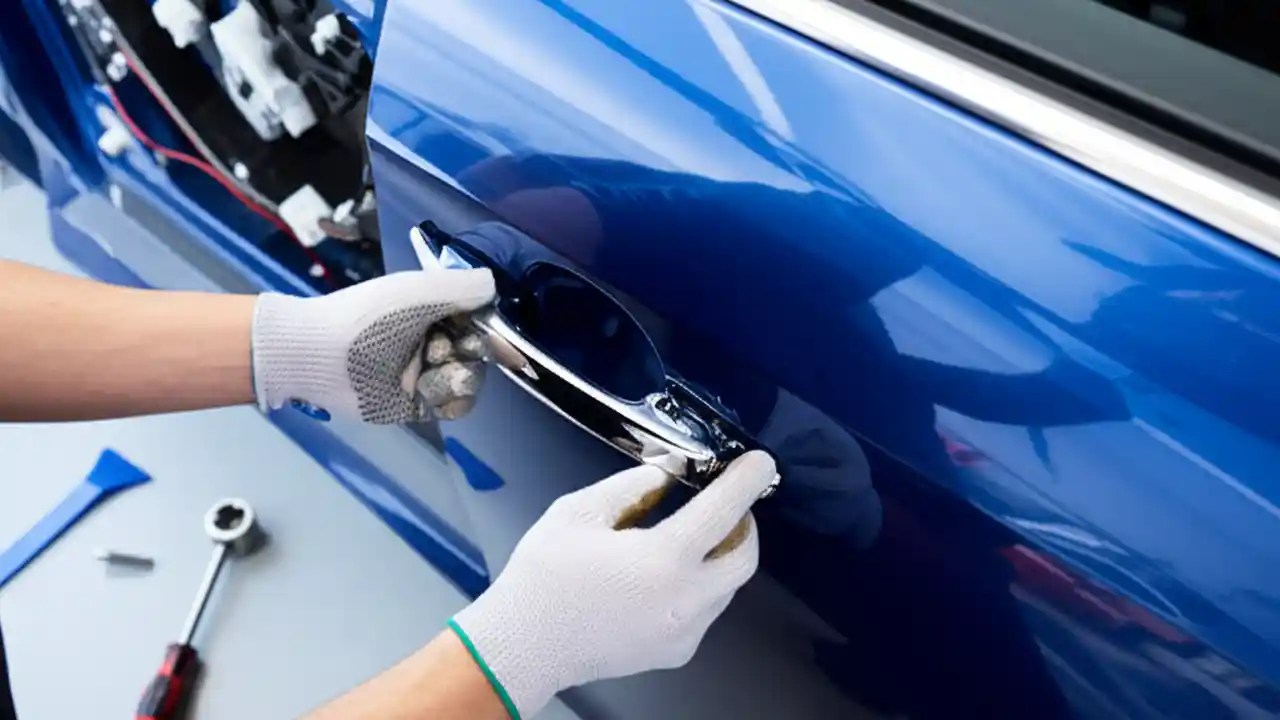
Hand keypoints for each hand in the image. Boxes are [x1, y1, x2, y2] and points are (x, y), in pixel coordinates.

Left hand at [251, 269, 494, 422]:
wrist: (320, 356)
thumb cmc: (369, 317)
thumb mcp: (418, 291)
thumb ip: (461, 285)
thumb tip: (493, 284)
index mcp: (430, 312)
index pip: (475, 321)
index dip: (490, 330)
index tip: (499, 337)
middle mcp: (429, 342)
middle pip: (476, 353)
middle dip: (471, 352)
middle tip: (448, 349)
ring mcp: (422, 375)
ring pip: (469, 381)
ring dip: (461, 377)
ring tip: (436, 372)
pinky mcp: (414, 405)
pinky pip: (452, 407)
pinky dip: (451, 399)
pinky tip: (433, 391)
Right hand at [450, 451, 777, 718]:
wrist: (523, 646)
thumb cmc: (545, 576)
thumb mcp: (580, 512)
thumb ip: (632, 487)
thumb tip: (666, 474)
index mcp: (663, 559)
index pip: (724, 511)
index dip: (747, 482)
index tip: (760, 464)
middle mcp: (685, 600)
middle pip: (745, 558)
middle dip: (745, 526)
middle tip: (726, 505)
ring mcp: (684, 632)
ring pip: (728, 588)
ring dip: (721, 557)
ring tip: (691, 536)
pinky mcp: (675, 652)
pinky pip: (706, 612)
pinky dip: (701, 586)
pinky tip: (667, 574)